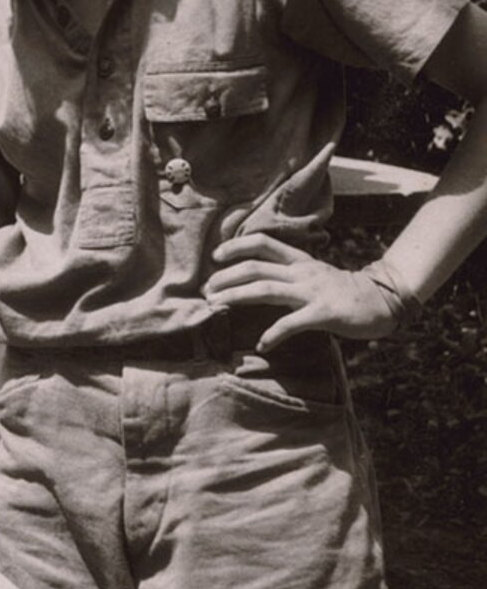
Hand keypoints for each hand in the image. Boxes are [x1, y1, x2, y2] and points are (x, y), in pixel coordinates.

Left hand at [205, 231, 411, 346]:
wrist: (383, 301)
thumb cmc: (341, 292)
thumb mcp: (313, 275)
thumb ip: (287, 275)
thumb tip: (253, 281)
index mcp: (300, 261)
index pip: (263, 244)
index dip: (236, 247)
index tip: (215, 257)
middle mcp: (303, 272)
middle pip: (256, 267)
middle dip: (225, 278)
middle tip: (205, 292)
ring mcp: (313, 291)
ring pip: (266, 289)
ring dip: (236, 297)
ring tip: (215, 307)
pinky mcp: (324, 313)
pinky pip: (292, 323)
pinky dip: (274, 334)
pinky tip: (262, 344)